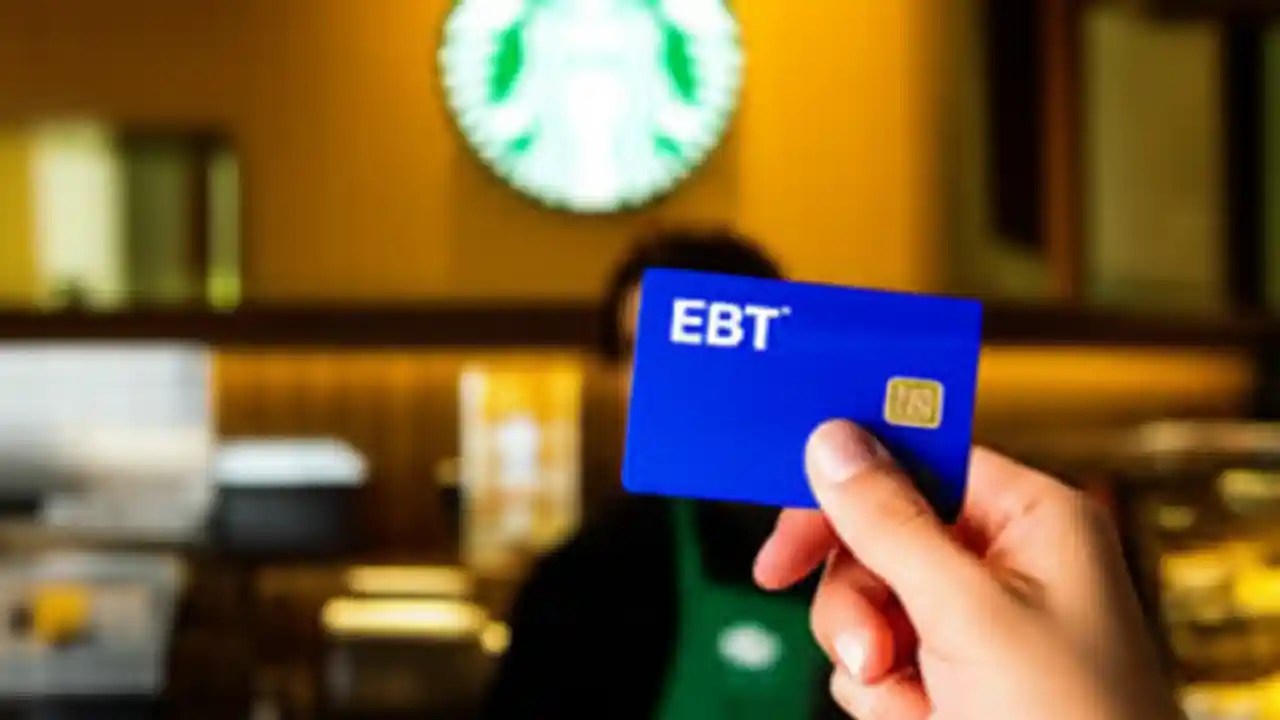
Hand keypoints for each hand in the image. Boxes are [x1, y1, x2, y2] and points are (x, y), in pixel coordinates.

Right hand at [753, 420, 1178, 719]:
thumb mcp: (968, 613)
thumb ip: (891, 523)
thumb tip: (835, 443)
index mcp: (1033, 520)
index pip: (921, 459)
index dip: (854, 484)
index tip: (797, 520)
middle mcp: (1005, 564)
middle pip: (879, 536)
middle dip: (859, 598)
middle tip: (863, 647)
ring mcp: (975, 624)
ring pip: (866, 602)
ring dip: (868, 656)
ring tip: (907, 699)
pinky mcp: (951, 676)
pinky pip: (874, 658)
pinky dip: (883, 696)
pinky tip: (921, 717)